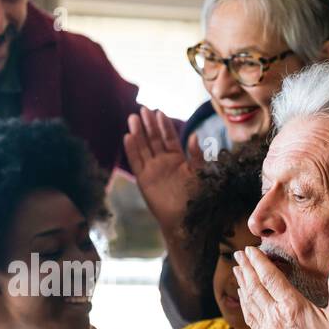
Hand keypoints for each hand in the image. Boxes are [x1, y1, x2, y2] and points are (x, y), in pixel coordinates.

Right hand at [123, 106, 204, 233]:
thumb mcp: (201, 173)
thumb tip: (193, 135)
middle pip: (154, 139)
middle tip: (142, 109)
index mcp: (178, 160)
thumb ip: (196, 155)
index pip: (169, 138)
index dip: (164, 125)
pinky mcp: (144, 180)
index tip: (159, 112)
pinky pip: (136, 162)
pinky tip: (127, 136)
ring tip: (132, 118)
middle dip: (148, 124)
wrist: (185, 219)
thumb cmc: (196, 198)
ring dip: (138, 133)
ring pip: (143, 147)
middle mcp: (163, 163)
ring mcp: (152, 170)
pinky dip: (131, 150)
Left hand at [233, 246, 328, 328]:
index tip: (250, 249)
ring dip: (242, 283)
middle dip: (246, 269)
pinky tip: (243, 297)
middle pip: (255, 286)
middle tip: (238, 254)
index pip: (270, 278)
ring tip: (237, 270)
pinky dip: (244, 302)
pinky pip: (250, 316)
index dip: (259, 262)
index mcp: (292, 307)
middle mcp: (275, 315)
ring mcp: (269, 328)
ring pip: (250, 300)